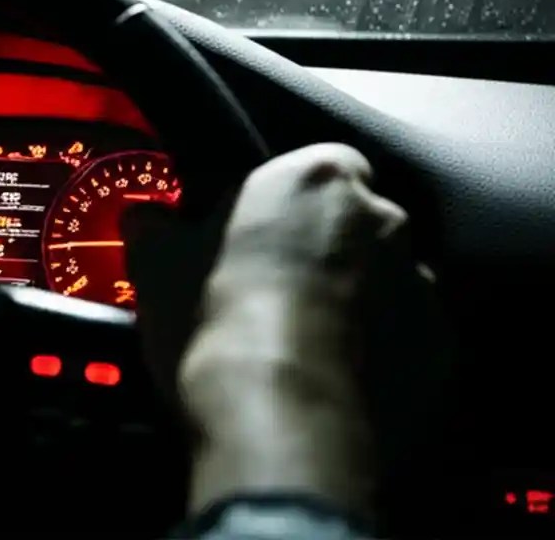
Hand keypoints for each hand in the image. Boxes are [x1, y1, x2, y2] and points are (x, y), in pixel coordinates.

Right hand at [161, 144, 427, 519]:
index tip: (251, 237)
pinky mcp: (438, 350)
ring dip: (352, 302)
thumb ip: (156, 229)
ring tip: (300, 346)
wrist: (278, 417)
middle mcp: (385, 217)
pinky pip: (402, 340)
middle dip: (322, 250)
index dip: (280, 203)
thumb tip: (146, 221)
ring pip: (382, 282)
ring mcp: (421, 285)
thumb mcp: (157, 264)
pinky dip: (375, 353)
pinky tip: (330, 381)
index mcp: (317, 176)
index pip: (313, 166)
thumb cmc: (215, 315)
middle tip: (272, 292)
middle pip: (353, 223)